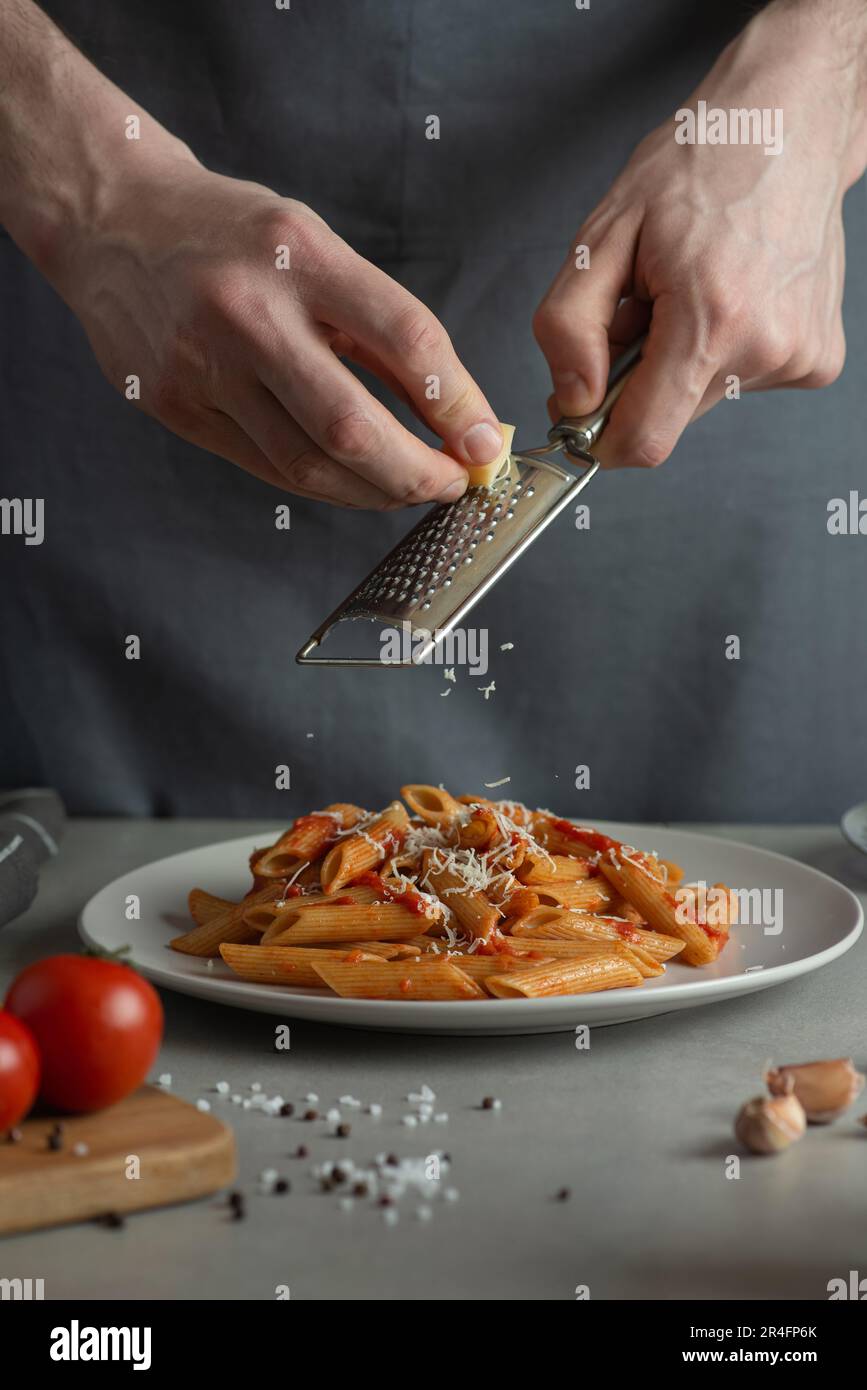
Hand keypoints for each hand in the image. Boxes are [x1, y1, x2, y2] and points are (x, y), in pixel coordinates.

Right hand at [47, 154, 503, 507]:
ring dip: (373, 492)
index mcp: (298, 255)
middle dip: (417, 473)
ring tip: (408, 489)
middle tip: (452, 485)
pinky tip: (351, 481)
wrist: (111, 221)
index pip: (405, 339)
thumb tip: (454, 412)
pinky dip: (321, 483)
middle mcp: (246, 312)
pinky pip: (265, 467)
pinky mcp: (175, 407)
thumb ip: (379, 326)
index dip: (456, 404)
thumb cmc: (230, 234)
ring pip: (306, 465)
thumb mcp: (315, 247)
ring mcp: (202, 366)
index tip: (484, 442)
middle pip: (351, 426)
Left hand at [533, 0, 866, 467]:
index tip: (581, 414)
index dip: (601, 440)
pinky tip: (729, 297)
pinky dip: (719, 354)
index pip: (644, 439)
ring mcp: (797, 356)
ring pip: (702, 401)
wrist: (787, 127)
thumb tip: (572, 400)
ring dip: (679, 363)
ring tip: (690, 292)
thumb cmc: (697, 169)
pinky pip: (741, 384)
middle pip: (669, 420)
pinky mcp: (817, 359)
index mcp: (711, 316)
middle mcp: (765, 345)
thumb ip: (569, 327)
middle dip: (637, 383)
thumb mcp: (603, 235)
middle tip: (640, 313)